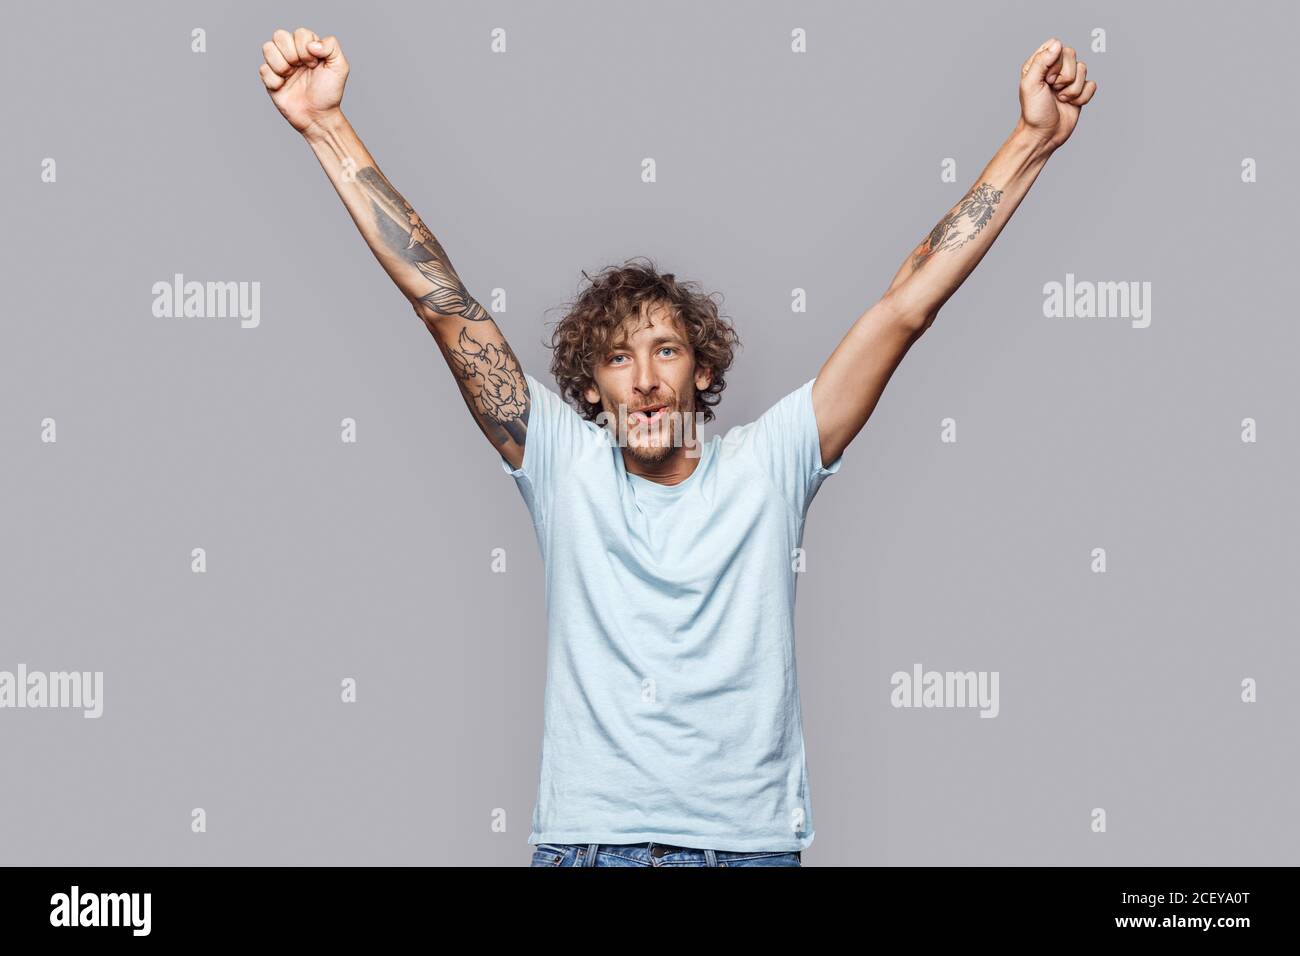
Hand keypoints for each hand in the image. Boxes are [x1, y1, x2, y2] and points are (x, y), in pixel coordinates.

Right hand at [258, 27, 348, 134]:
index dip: (305, 48)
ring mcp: (279, 64)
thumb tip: (312, 44)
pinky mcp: (270, 78)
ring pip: (267, 48)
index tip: (315, 65)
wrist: (318, 116)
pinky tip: (283, 87)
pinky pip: (263, 69)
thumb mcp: (340, 68)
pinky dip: (274, 80)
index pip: (299, 33)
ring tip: (290, 77)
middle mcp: (292, 52)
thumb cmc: (329, 92)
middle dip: (291, 54)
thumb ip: (332, 47)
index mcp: (307, 46)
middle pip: (279, 35)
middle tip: (302, 69)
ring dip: (281, 65)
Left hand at [1018, 37, 1096, 152]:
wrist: (1044, 135)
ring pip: (1084, 69)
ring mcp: (1068, 80)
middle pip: (1072, 54)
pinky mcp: (1080, 91)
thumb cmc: (1034, 112)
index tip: (1047, 79)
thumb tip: (1057, 44)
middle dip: (1065, 76)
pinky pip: (1092, 85)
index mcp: (1039, 64)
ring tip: (1060, 99)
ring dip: (1072, 89)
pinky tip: (1070, 104)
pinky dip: (1082, 97)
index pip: (1056, 45)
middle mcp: (1054, 69)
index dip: (1055, 61)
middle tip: (1053, 90)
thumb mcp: (1030, 85)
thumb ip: (1041, 62)